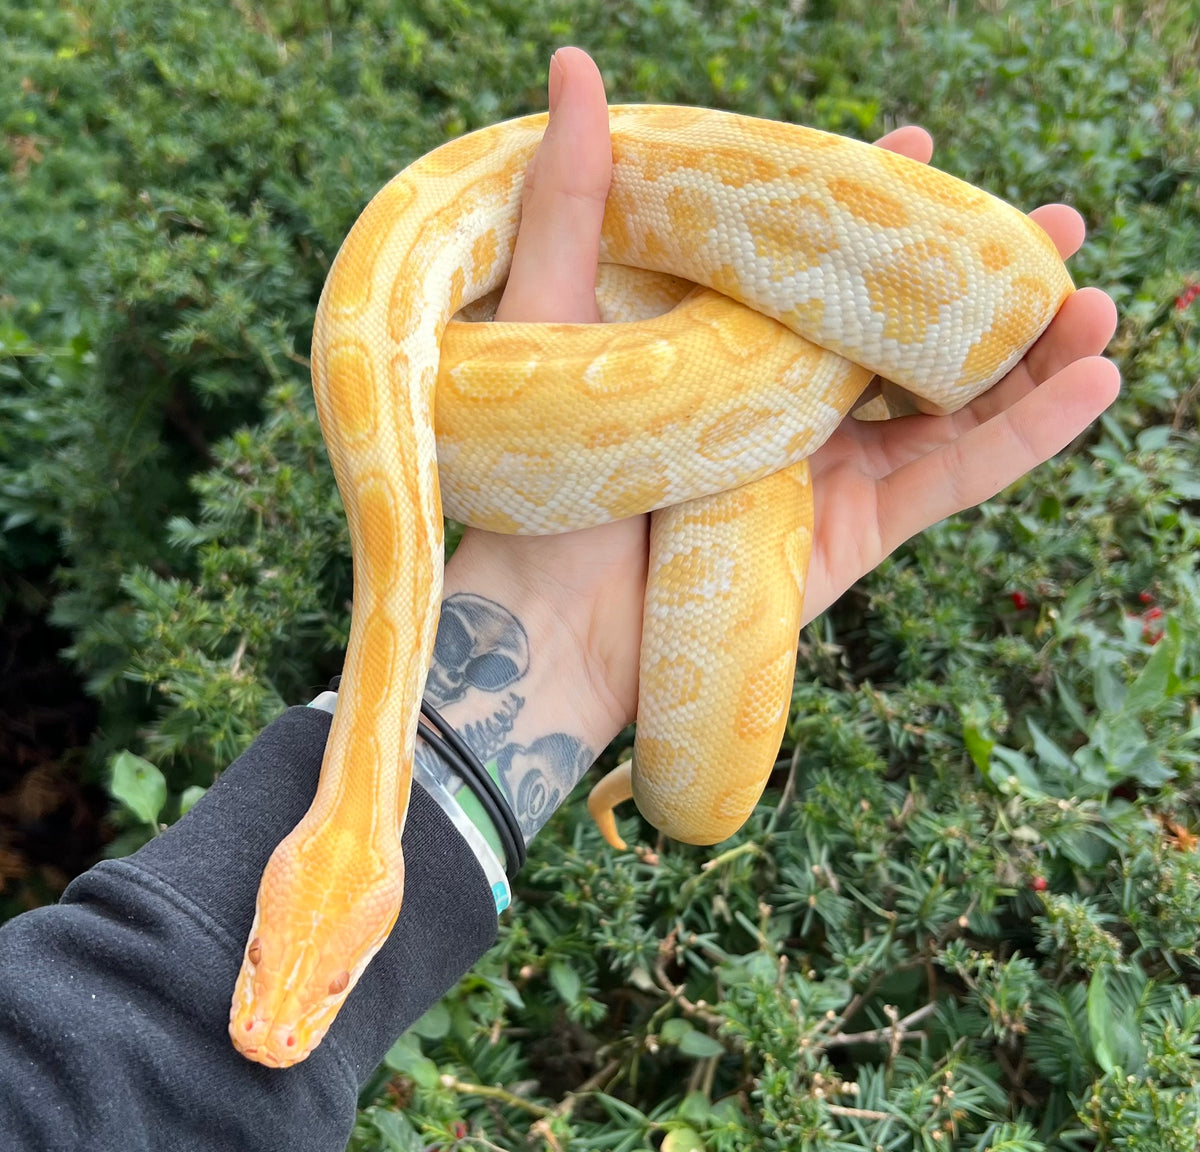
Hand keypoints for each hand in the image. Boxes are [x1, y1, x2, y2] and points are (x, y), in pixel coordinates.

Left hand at [442, 47, 1118, 762]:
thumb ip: (576, 200)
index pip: (815, 267)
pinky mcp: (852, 533)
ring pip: (948, 404)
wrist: (546, 613)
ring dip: (1029, 352)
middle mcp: (784, 400)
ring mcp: (825, 468)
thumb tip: (573, 66)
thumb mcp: (555, 314)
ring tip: (1096, 297)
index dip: (874, 211)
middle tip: (1050, 223)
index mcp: (725, 342)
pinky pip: (951, 479)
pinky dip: (1025, 438)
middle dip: (980, 280)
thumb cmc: (537, 469)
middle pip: (902, 333)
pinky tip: (1096, 382)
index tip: (919, 146)